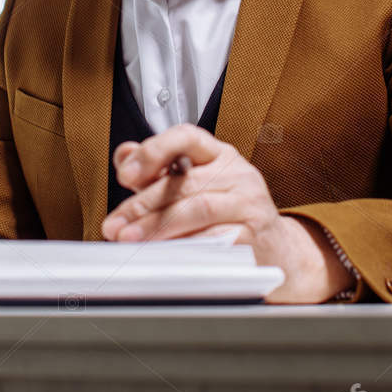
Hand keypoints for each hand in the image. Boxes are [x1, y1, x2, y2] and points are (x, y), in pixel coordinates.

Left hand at [100, 125, 351, 302]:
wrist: (276, 251)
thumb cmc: (228, 215)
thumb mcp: (195, 185)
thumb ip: (158, 170)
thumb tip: (124, 156)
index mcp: (220, 155)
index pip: (186, 136)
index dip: (154, 151)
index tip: (126, 174)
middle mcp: (238, 174)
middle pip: (184, 183)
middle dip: (143, 205)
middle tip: (115, 224)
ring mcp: (249, 204)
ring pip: (197, 209)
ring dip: (157, 227)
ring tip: (130, 240)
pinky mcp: (254, 235)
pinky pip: (213, 240)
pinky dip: (183, 247)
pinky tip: (162, 255)